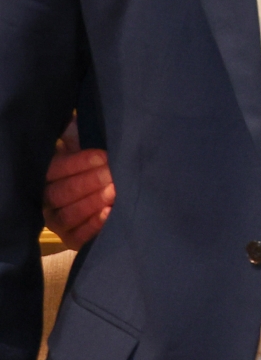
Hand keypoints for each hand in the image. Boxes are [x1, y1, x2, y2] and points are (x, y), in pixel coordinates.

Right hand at [43, 120, 111, 250]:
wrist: (115, 188)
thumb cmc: (99, 161)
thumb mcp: (85, 143)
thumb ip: (76, 133)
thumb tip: (72, 120)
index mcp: (47, 174)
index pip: (54, 169)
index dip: (77, 163)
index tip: (103, 156)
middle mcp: (47, 199)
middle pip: (61, 193)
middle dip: (88, 182)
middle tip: (112, 173)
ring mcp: (58, 221)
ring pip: (68, 214)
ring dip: (92, 203)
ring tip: (114, 191)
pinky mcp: (72, 239)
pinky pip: (78, 236)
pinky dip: (93, 226)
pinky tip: (109, 213)